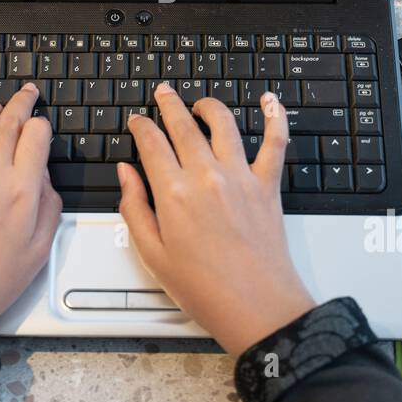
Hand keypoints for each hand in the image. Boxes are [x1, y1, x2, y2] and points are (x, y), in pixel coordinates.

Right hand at [117, 84, 315, 356]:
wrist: (256, 307)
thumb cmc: (205, 289)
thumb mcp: (153, 255)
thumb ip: (134, 208)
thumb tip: (126, 174)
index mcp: (173, 194)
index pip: (151, 143)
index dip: (140, 127)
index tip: (136, 121)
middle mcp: (206, 177)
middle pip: (183, 125)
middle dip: (169, 104)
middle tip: (163, 93)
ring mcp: (240, 177)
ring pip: (223, 124)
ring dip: (208, 106)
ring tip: (200, 102)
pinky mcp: (267, 185)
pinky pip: (275, 142)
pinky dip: (275, 117)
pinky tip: (270, 101)